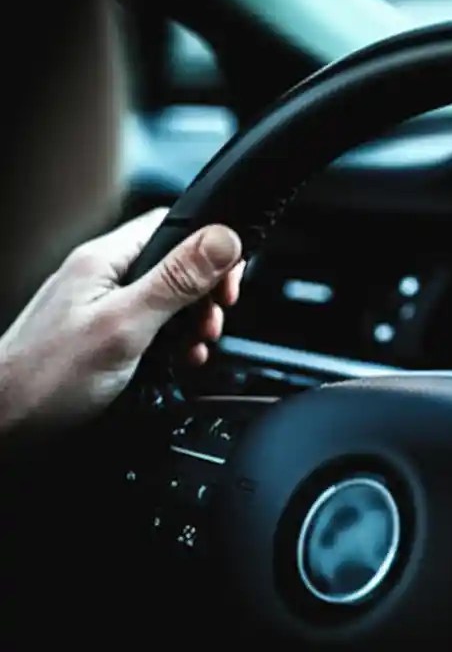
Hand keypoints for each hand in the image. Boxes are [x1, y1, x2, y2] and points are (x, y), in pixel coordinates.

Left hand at [0, 208, 243, 433]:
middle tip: (211, 323)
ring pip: (167, 299)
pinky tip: (176, 362)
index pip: (172, 225)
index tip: (229, 283)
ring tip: (195, 347)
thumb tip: (223, 238)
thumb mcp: (126, 325)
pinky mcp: (104, 336)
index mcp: (104, 259)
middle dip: (206, 294)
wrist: (3, 426)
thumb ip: (176, 281)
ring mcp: (101, 306)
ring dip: (192, 323)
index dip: (212, 248)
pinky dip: (173, 343)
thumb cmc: (46, 378)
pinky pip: (152, 326)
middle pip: (176, 264)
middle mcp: (101, 276)